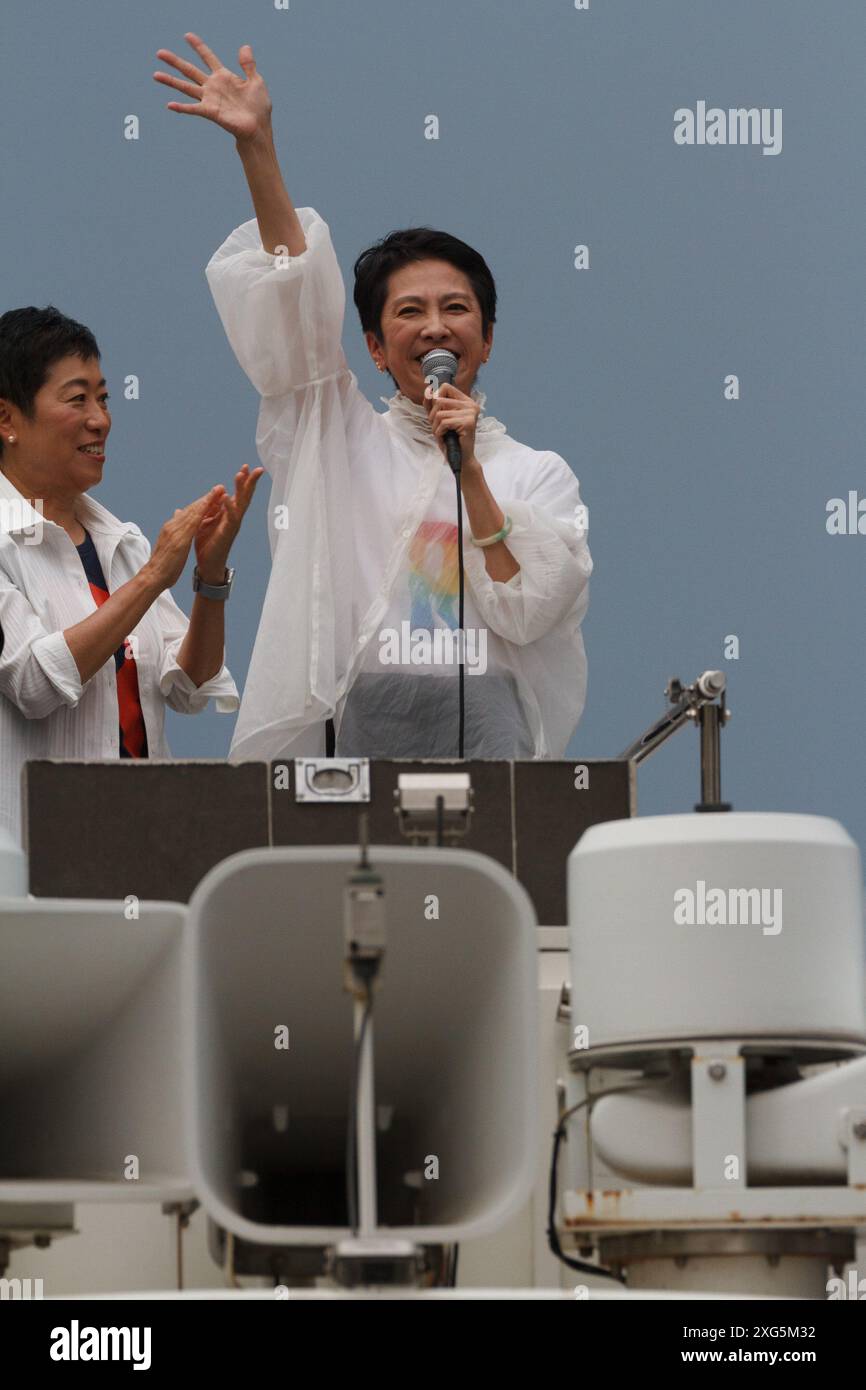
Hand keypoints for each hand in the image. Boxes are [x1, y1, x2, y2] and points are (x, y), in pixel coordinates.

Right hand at [144, 487, 225, 592]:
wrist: (153, 577)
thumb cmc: (162, 565)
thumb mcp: (170, 546)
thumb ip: (174, 533)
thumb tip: (177, 519)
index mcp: (171, 528)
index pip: (188, 513)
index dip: (200, 504)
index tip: (212, 497)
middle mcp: (172, 526)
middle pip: (192, 509)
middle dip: (206, 498)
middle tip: (219, 487)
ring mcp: (175, 531)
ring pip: (193, 512)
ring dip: (207, 500)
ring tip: (219, 491)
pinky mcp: (179, 539)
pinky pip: (193, 522)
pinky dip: (203, 512)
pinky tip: (211, 506)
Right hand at [154, 33, 271, 142]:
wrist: (258, 128)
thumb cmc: (259, 107)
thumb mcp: (256, 81)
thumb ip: (248, 64)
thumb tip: (244, 46)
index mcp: (223, 76)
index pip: (208, 57)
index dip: (198, 46)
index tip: (187, 36)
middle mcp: (213, 86)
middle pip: (190, 70)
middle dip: (175, 61)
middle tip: (160, 52)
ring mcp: (210, 99)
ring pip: (186, 87)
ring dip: (170, 81)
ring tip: (156, 74)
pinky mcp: (210, 112)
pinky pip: (192, 109)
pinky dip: (181, 107)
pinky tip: (169, 105)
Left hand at [194, 464, 264, 581]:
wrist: (207, 564)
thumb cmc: (207, 544)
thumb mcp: (202, 523)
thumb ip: (203, 512)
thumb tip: (195, 504)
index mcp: (228, 513)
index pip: (237, 494)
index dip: (242, 481)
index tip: (245, 467)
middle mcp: (233, 517)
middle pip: (244, 496)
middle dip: (250, 482)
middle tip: (257, 468)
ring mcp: (232, 525)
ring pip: (241, 504)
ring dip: (242, 489)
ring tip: (242, 475)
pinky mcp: (227, 533)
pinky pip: (230, 518)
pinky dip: (229, 507)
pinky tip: (227, 497)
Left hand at [424, 380, 480, 470]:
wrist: (460, 458)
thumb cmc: (449, 439)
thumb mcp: (437, 418)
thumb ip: (432, 404)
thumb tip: (428, 389)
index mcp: (466, 401)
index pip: (445, 387)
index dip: (435, 399)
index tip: (438, 414)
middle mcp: (471, 404)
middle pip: (439, 400)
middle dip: (433, 417)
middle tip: (441, 429)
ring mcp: (471, 413)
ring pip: (439, 413)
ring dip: (435, 427)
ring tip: (443, 434)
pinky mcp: (468, 422)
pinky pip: (443, 422)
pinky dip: (440, 432)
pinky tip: (446, 437)